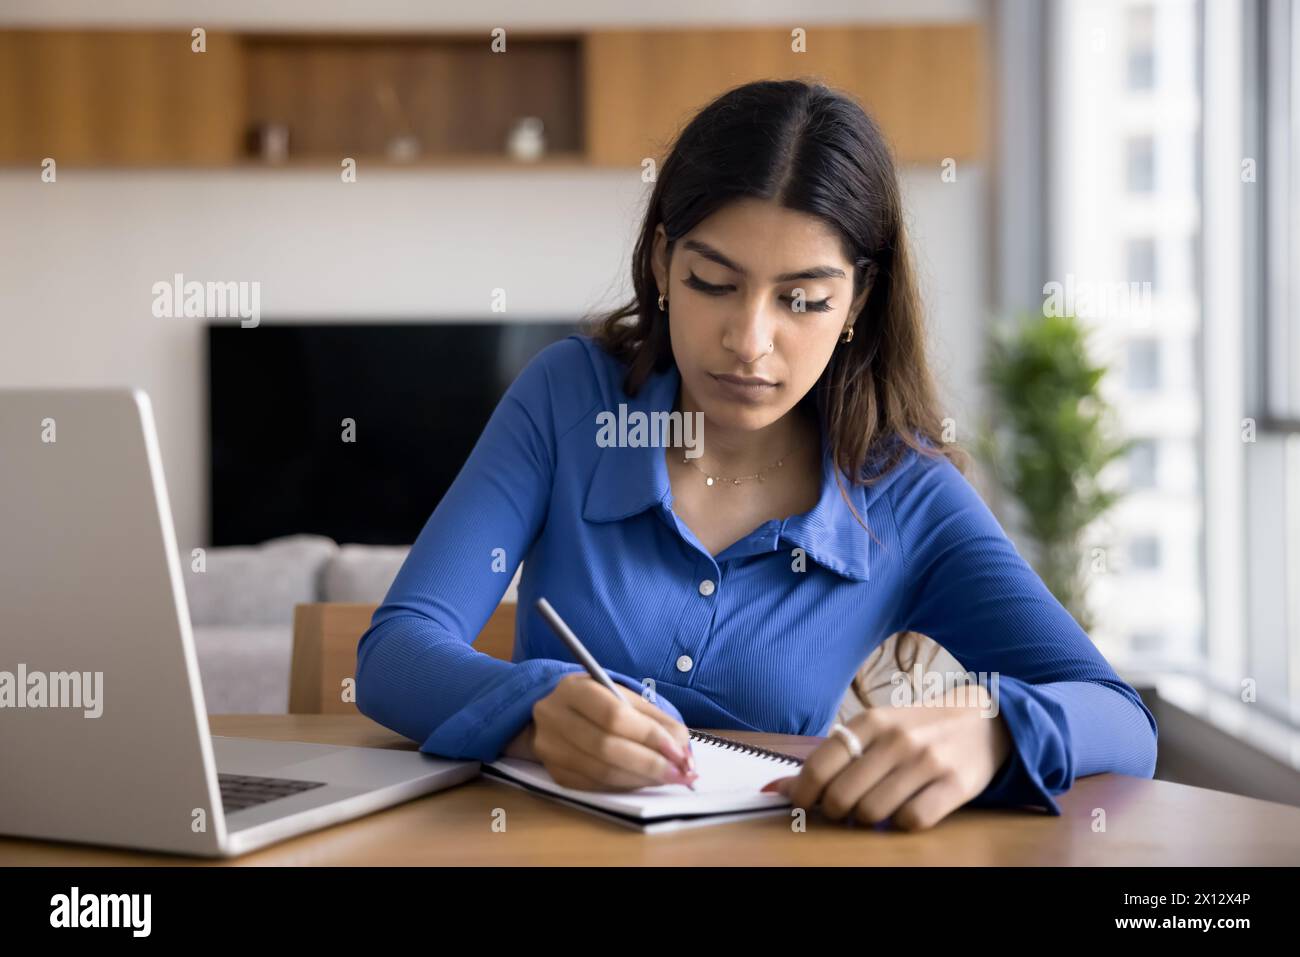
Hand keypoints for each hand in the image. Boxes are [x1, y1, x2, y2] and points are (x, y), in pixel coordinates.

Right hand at [517, 673, 696, 790]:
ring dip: (641, 779)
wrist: (555, 713)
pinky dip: (625, 786)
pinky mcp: (554, 773)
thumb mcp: (624, 697)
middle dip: (650, 763)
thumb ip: (655, 719)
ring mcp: (550, 747)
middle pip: (606, 747)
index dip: (650, 736)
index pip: (614, 716)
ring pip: (601, 772)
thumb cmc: (597, 702)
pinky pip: (595, 786)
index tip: (679, 752)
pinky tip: (644, 782)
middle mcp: (555, 717)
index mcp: (574, 689)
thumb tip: (682, 748)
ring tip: (668, 778)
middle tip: (680, 773)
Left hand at [761, 685, 1011, 830]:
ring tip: (874, 809)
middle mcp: (895, 739)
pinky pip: (911, 821)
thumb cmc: (918, 728)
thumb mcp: (875, 730)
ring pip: (872, 813)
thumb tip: (775, 788)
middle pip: (842, 796)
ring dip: (866, 820)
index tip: (802, 806)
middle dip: (835, 812)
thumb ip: (831, 757)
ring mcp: (926, 761)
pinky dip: (901, 825)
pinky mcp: (954, 784)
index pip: (820, 767)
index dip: (803, 795)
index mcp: (870, 721)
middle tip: (843, 810)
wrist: (984, 719)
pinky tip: (904, 811)